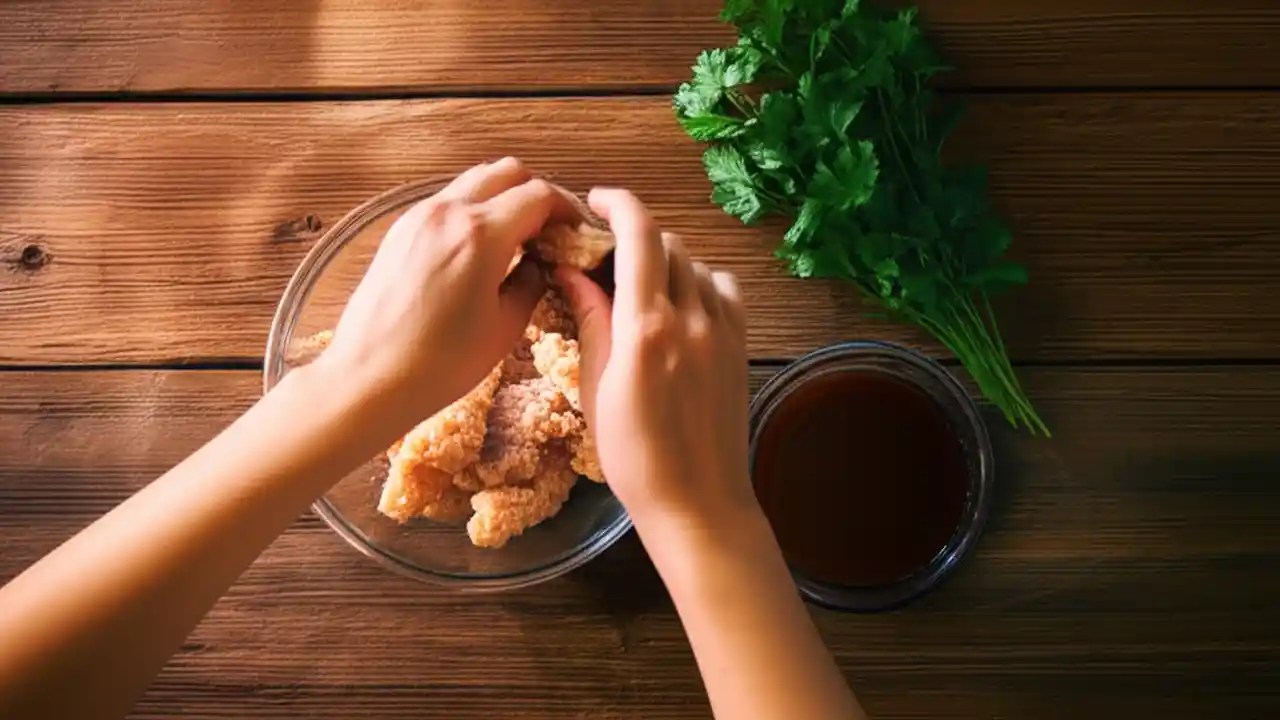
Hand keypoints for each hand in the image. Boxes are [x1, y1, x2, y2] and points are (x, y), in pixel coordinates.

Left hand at [322, 158, 579, 427]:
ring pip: (474, 181)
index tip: (575, 232)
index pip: (539, 195)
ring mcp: (419, 217)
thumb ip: (531, 284)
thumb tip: (540, 265)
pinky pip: (447, 201)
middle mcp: (448, 213)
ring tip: (517, 237)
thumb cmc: (438, 363)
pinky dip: (473, 210)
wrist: (368, 378)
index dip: (566, 209)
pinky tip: (480, 249)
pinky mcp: (400, 230)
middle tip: (550, 229)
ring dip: (503, 197)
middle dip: (536, 193)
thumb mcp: (504, 328)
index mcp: (482, 234)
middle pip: (507, 172)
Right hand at [558, 188, 752, 531]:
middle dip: (634, 237)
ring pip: (695, 264)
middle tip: (605, 254)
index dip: (618, 204)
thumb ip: (593, 321)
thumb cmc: (636, 459)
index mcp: (648, 329)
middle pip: (667, 244)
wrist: (698, 503)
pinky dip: (700, 280)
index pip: (641, 235)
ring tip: (638, 283)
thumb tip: (575, 269)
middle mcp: (692, 319)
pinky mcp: (740, 346)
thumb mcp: (597, 389)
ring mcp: (723, 331)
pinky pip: (724, 289)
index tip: (596, 200)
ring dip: (665, 259)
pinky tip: (681, 301)